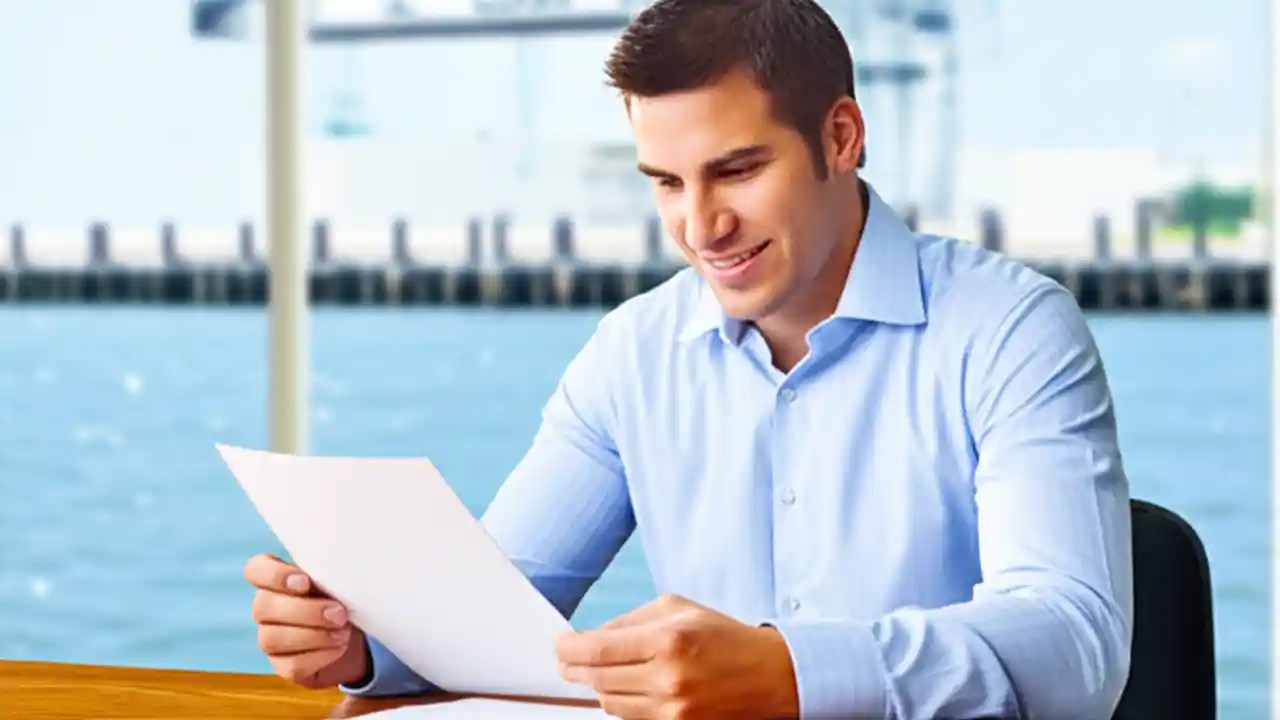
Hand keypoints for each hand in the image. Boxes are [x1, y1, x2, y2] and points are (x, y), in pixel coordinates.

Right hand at [244, 553, 369, 688]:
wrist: (355, 634)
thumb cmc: (343, 597)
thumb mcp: (339, 580)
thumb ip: (330, 573)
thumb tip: (341, 568)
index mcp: (276, 579)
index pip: (255, 569)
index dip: (274, 575)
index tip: (305, 581)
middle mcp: (266, 608)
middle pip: (263, 607)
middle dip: (306, 611)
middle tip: (339, 613)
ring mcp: (270, 639)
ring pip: (272, 639)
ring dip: (314, 635)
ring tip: (343, 631)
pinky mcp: (283, 666)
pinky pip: (291, 665)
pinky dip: (320, 656)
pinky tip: (339, 646)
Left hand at [555, 594, 798, 718]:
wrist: (772, 676)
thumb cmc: (725, 638)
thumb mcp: (679, 610)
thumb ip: (631, 620)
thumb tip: (592, 635)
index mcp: (668, 641)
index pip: (598, 651)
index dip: (569, 650)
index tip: (560, 646)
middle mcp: (668, 679)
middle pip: (598, 680)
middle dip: (576, 669)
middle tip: (568, 660)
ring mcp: (674, 711)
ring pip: (610, 704)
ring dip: (599, 687)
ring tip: (602, 672)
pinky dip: (622, 703)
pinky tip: (626, 688)